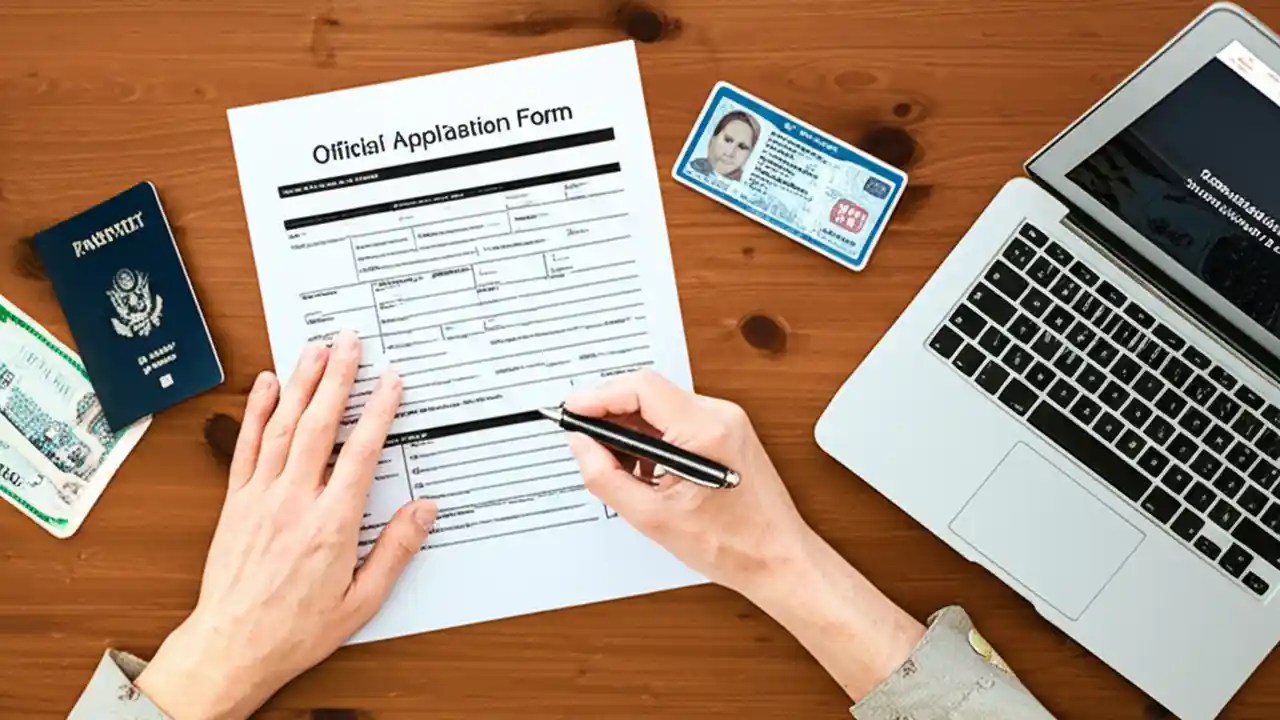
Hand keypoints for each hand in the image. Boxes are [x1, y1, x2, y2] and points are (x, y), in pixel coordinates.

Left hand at [136, 331, 436, 719]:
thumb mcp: (362, 600)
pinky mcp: (236, 502)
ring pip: (283, 426)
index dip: (378, 411)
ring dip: (301, 383)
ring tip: (316, 350)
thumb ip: (395, 551)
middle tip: (350, 343)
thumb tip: (423, 511)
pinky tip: (266, 385)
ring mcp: (261, 497)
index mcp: (332, 524)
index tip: (391, 383)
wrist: (232, 647)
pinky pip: (247, 446)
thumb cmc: (295, 630)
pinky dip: (256, 412)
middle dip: (338, 378)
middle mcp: (294, 502)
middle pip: (320, 425)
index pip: (361, 452)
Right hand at [564, 370, 923, 700]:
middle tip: (585, 440)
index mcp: (705, 431)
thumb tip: (581, 446)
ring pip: (662, 406)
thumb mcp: (652, 517)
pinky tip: (645, 469)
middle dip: (611, 414)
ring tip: (617, 466)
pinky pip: (678, 419)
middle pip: (649, 393)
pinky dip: (654, 437)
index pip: (641, 388)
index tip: (573, 410)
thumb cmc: (733, 545)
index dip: (599, 395)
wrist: (777, 558)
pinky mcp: (728, 431)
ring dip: (632, 429)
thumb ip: (606, 476)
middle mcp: (721, 416)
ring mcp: (728, 421)